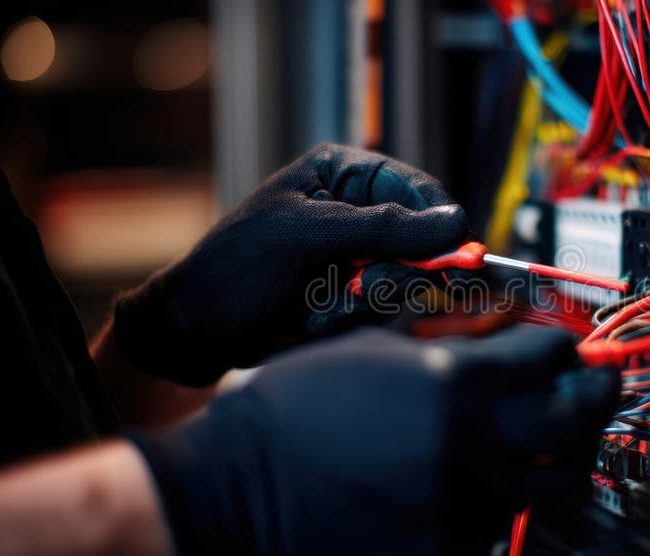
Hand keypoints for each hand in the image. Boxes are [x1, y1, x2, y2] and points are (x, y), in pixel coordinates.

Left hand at [112, 144, 468, 385]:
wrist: (195, 330)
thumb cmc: (238, 267)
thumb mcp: (309, 236)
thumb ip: (384, 228)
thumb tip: (455, 222)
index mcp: (343, 173)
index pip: (418, 189)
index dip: (440, 222)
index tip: (454, 257)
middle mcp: (357, 210)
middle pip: (422, 238)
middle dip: (398, 270)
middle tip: (367, 289)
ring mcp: (357, 254)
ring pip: (406, 278)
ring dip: (368, 298)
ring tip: (322, 305)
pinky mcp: (352, 292)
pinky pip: (382, 306)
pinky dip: (351, 317)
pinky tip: (313, 317)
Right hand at [130, 326, 617, 554]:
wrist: (241, 487)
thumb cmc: (295, 409)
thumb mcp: (373, 349)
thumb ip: (446, 336)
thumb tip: (504, 327)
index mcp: (451, 381)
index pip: (550, 353)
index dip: (560, 343)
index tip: (558, 346)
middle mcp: (471, 443)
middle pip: (577, 413)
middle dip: (595, 391)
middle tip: (594, 384)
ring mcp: (465, 503)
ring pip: (555, 476)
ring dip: (563, 449)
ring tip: (551, 436)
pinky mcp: (450, 549)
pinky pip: (505, 520)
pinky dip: (509, 494)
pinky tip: (485, 476)